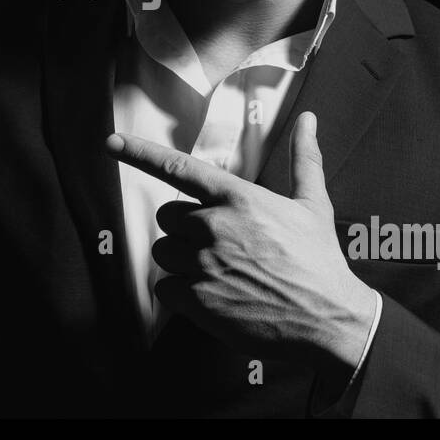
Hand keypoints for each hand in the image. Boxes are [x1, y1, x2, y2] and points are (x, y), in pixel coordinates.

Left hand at [105, 111, 376, 372]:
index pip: (178, 168)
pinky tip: (215, 298)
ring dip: (182, 262)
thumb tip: (309, 119)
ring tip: (220, 273)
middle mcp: (215, 226)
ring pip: (163, 253)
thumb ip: (303, 158)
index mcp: (239, 197)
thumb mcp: (313, 204)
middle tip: (221, 247)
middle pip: (168, 217)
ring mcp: (204, 264)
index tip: (110, 142)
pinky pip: (165, 289)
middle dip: (186, 230)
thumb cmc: (320, 260)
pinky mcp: (198, 300)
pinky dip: (182, 295)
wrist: (329, 320)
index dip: (139, 153)